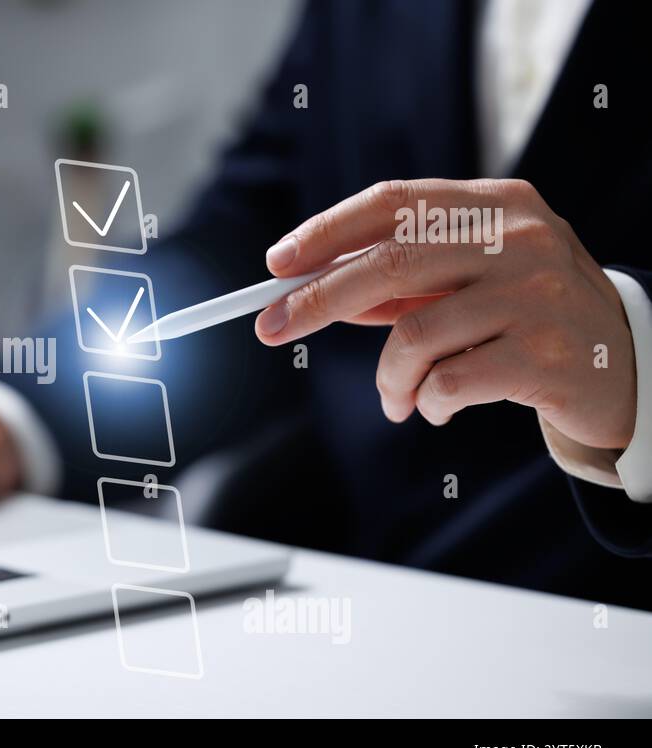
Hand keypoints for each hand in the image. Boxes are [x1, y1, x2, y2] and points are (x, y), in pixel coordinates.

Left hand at [255, 179, 635, 449]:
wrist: (627, 366)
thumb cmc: (529, 315)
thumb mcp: (472, 279)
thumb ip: (402, 279)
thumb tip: (311, 288)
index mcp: (497, 204)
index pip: (393, 203)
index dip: (326, 231)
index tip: (276, 264)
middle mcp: (521, 239)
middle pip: (388, 263)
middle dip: (316, 300)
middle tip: (270, 328)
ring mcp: (537, 295)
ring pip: (412, 336)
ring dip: (388, 378)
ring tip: (397, 397)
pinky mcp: (546, 356)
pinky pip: (446, 385)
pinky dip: (426, 403)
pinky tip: (437, 406)